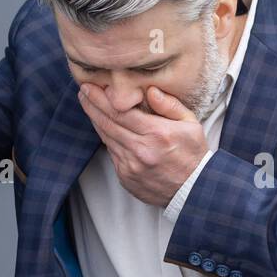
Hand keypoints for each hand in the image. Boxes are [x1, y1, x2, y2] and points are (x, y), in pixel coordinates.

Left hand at [78, 84, 207, 207]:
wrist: (194, 190)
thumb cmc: (193, 155)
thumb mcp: (191, 125)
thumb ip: (170, 105)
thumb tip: (150, 90)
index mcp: (157, 134)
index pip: (120, 111)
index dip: (101, 98)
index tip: (90, 86)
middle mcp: (141, 150)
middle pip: (108, 123)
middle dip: (92, 105)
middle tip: (83, 92)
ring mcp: (131, 166)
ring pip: (106, 138)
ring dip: (96, 120)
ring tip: (89, 106)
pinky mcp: (126, 177)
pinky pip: (112, 153)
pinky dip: (106, 138)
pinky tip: (105, 127)